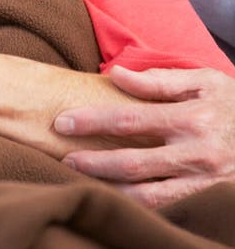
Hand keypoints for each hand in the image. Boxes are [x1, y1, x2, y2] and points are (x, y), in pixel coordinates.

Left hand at [54, 65, 234, 207]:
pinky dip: (137, 205)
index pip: (131, 119)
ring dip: (111, 189)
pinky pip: (166, 207)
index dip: (94, 121)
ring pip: (148, 195)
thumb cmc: (231, 103)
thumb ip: (160, 80)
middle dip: (94, 162)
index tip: (64, 121)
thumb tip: (117, 74)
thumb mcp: (203, 81)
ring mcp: (202, 182)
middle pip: (133, 162)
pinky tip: (115, 195)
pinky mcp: (206, 199)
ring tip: (81, 179)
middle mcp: (195, 153)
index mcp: (191, 117)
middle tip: (64, 156)